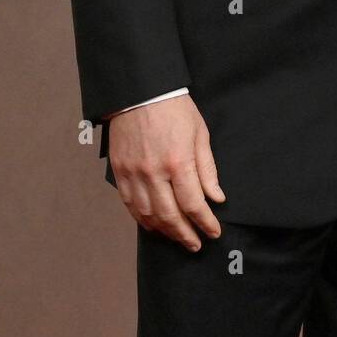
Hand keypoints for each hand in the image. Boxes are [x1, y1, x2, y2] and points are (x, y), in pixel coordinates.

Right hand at [106, 94, 224, 249]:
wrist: (141, 92)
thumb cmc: (174, 108)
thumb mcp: (200, 134)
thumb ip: (207, 169)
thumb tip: (216, 198)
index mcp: (178, 161)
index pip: (193, 204)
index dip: (205, 223)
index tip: (213, 232)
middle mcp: (154, 172)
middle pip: (170, 216)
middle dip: (185, 234)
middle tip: (195, 244)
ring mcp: (133, 174)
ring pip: (148, 215)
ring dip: (164, 231)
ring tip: (177, 237)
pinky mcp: (120, 172)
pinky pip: (130, 205)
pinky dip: (143, 219)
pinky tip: (154, 225)